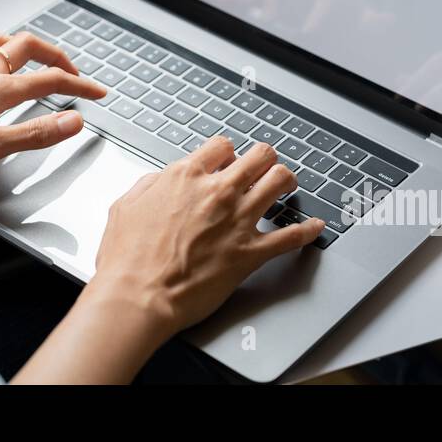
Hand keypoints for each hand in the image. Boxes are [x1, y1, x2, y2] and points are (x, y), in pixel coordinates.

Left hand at [0, 30, 105, 179]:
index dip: (81, 86)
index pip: (52, 79)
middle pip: (29, 47)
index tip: (99, 93)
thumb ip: (36, 133)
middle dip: (57, 56)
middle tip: (73, 72)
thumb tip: (74, 121)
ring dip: (25, 45)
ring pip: (1, 41)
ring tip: (38, 57)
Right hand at [14, 139, 323, 382]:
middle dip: (265, 158)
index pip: (222, 146)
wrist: (137, 295)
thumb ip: (151, 185)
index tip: (229, 160)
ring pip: (280, 182)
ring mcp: (237, 221)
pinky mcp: (250, 253)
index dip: (228, 152)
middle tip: (265, 166)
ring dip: (286, 181)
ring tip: (288, 185)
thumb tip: (164, 179)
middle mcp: (217, 192)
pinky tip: (315, 226)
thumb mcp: (126, 205)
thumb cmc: (127, 258)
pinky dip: (307, 230)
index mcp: (186, 177)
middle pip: (260, 155)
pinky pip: (291, 236)